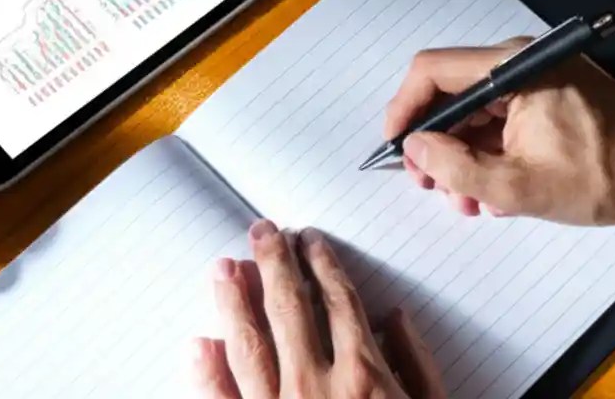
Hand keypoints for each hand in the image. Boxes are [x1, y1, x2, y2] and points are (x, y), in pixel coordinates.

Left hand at [193, 220, 445, 398]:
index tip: (310, 241)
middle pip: (288, 308)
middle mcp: (315, 386)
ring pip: (248, 344)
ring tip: (223, 268)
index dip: (321, 264)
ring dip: (233, 301)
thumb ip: (416, 365)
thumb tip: (395, 318)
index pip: (338, 301)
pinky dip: (206, 371)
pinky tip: (197, 343)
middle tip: (260, 231)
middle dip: (272, 263)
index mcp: (365, 375)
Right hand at [384, 41, 614, 224]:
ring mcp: (537, 76)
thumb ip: (456, 168)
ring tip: (466, 199)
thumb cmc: (605, 177)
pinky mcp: (549, 95)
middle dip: (433, 142)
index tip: (394, 146)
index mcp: (514, 67)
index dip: (404, 109)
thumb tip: (415, 148)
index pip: (432, 71)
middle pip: (451, 92)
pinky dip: (487, 151)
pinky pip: (500, 117)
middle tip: (429, 184)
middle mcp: (522, 61)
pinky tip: (492, 190)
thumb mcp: (519, 186)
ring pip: (474, 110)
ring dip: (460, 154)